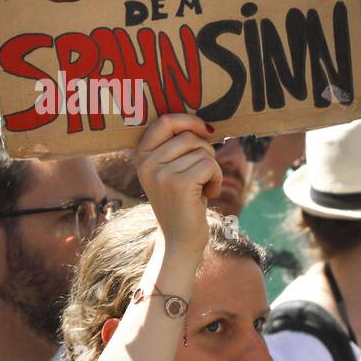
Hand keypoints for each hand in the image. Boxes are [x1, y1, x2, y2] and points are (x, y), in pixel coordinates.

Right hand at [134, 114, 220, 257]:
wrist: (180, 240)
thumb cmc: (184, 202)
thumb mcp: (173, 171)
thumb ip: (178, 148)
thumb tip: (205, 125)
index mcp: (142, 156)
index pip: (165, 122)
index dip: (189, 120)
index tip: (206, 129)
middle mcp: (147, 163)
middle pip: (189, 137)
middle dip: (206, 152)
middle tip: (204, 174)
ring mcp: (161, 173)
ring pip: (203, 152)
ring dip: (213, 170)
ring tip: (204, 187)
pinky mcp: (179, 184)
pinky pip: (210, 165)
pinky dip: (217, 179)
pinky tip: (209, 193)